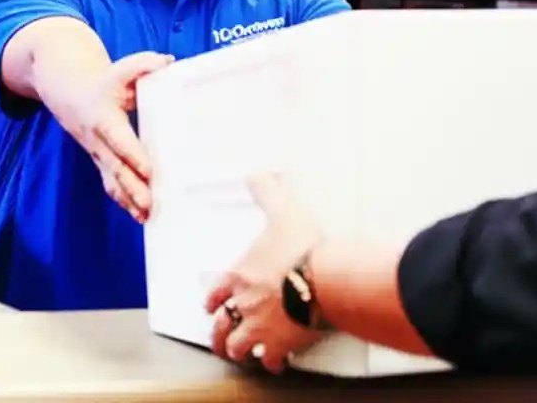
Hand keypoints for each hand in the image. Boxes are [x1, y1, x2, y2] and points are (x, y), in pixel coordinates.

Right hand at [64, 51, 172, 222]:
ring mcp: (99, 155)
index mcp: (104, 118)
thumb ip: (144, 64)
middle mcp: (99, 141)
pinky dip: (125, 202)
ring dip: (129, 201)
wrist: (70, 92)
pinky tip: (141, 217)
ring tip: (147, 217)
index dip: (133, 155)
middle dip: (133, 188)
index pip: (119, 139)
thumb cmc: (104, 81)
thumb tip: (167, 62)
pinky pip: (112, 185)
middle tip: (151, 204)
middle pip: (116, 168)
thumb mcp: (121, 68)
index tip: (148, 170)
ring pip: (112, 181)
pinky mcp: (102, 162)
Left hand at [205, 172, 326, 372]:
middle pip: (221, 325)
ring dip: (238, 351)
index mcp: (241, 276)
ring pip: (238, 347)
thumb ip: (268, 192)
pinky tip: (276, 363)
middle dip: (218, 334)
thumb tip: (256, 173)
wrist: (326, 279)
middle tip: (220, 339)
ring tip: (241, 355)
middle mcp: (245, 304)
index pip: (216, 292)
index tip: (209, 307)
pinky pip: (271, 360)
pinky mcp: (281, 343)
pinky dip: (272, 363)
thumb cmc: (304, 248)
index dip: (211, 300)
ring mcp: (260, 327)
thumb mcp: (283, 211)